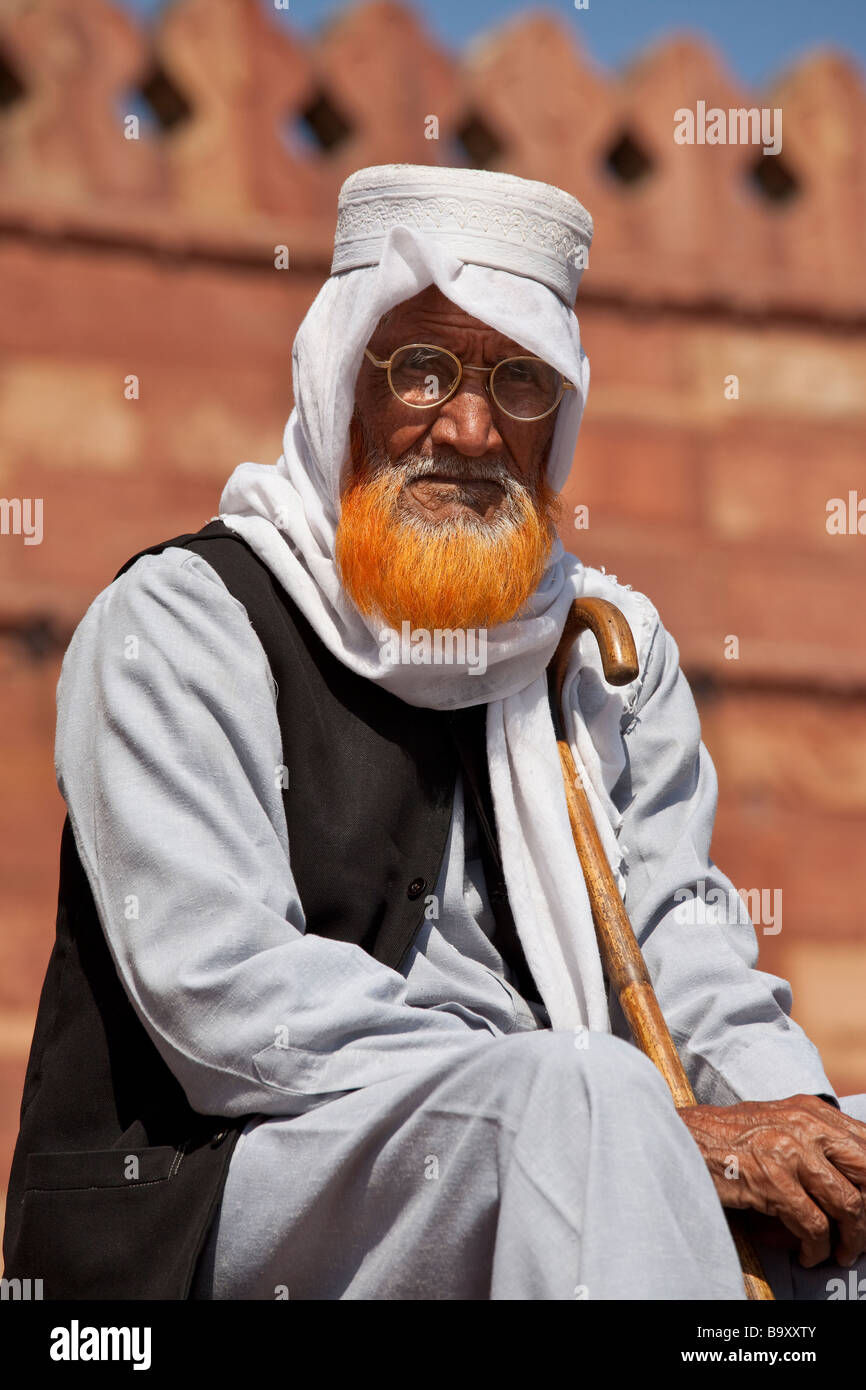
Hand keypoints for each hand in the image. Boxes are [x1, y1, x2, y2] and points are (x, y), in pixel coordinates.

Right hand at [679, 1095, 865, 1267]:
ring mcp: (789, 1152)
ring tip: (840, 1253)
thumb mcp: (781, 1122)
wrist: (687, 1140)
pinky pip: (814, 1225)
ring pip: (847, 1204)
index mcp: (812, 1111)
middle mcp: (806, 1126)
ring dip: (850, 1239)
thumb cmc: (734, 1137)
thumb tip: (856, 1178)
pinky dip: (817, 1248)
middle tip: (861, 1235)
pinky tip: (809, 1254)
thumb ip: (817, 1139)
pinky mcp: (772, 1181)